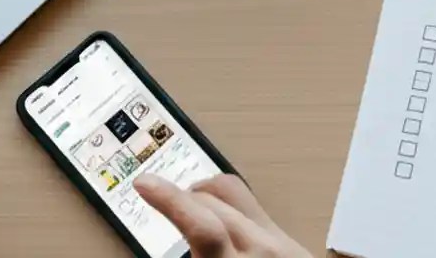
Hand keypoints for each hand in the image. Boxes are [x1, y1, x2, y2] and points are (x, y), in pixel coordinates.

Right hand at [135, 174, 311, 257]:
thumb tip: (184, 250)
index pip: (202, 226)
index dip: (169, 200)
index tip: (144, 184)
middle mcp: (264, 251)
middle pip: (212, 203)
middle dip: (180, 198)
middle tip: (159, 202)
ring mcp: (281, 242)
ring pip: (233, 191)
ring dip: (204, 195)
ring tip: (188, 207)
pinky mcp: (290, 240)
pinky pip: (251, 206)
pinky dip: (227, 208)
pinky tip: (219, 224)